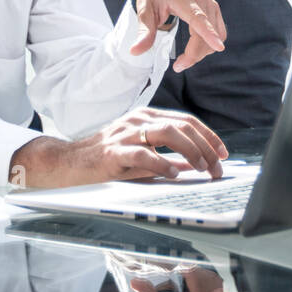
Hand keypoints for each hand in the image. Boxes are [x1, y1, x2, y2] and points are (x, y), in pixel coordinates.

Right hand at [8, 107, 228, 186]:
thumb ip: (169, 157)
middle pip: (182, 125)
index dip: (209, 136)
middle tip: (217, 168)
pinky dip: (162, 163)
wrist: (68, 163)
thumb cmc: (106, 160)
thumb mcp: (142, 154)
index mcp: (147, 117)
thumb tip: (198, 166)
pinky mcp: (113, 152)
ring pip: (167, 132)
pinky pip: (142, 154)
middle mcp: (139, 120)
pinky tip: (174, 173)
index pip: (187, 120)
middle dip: (205, 147)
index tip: (223, 153)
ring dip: (190, 151)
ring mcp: (125, 134)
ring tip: (202, 168)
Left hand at [132, 0, 226, 72]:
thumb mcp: (144, 11)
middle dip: (194, 54)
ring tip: (185, 57)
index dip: (208, 33)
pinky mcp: (214, 9)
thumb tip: (135, 51)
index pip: (198, 18)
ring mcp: (210, 4)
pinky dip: (210, 44)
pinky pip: (220, 31)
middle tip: (178, 66)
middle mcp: (201, 0)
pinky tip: (196, 47)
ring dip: (202, 51)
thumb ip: (144, 32)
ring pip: (216, 35)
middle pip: (206, 33)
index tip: (219, 46)